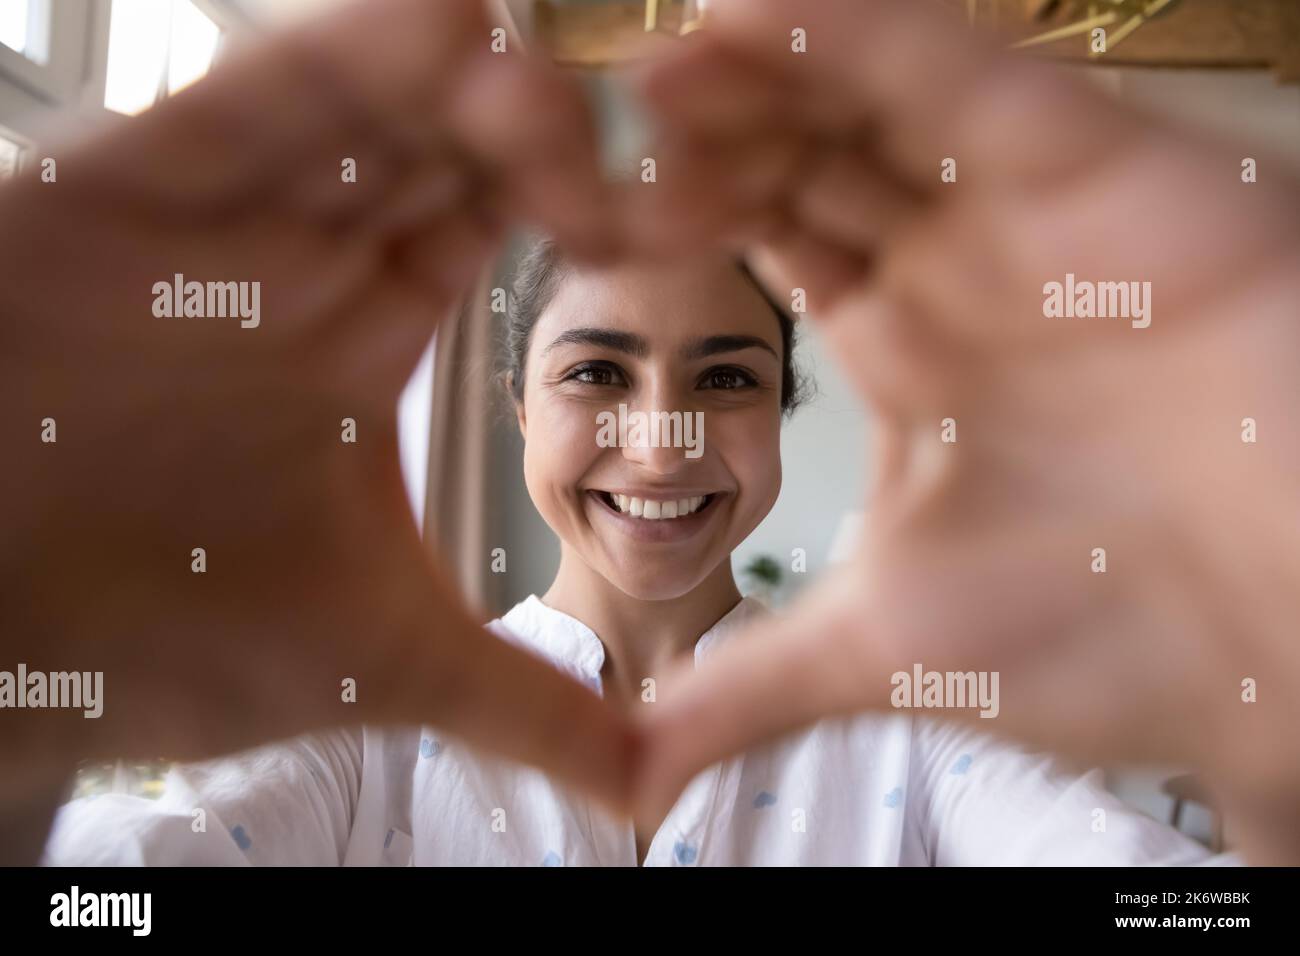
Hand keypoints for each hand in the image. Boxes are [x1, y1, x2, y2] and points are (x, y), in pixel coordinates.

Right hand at [0, 0, 635, 827]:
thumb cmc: (166, 638)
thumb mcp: (379, 663)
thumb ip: (522, 706)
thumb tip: (651, 791)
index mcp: (359, 332)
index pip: (499, 224)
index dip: (596, 204)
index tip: (683, 213)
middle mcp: (294, 257)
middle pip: (443, 144)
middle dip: (541, 130)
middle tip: (636, 135)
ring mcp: (213, 218)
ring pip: (356, 105)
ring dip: (459, 82)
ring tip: (546, 82)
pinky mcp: (118, 194)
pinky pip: (240, 104)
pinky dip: (332, 59)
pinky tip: (433, 24)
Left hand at [628, 0, 1299, 859]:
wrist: (1281, 647)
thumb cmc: (1107, 636)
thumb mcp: (881, 650)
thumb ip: (744, 689)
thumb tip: (626, 775)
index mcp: (907, 345)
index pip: (771, 244)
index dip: (681, 220)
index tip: (582, 215)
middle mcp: (960, 263)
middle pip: (806, 155)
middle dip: (706, 137)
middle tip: (594, 131)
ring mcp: (1025, 208)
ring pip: (869, 99)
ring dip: (758, 74)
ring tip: (653, 66)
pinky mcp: (1097, 166)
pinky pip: (961, 75)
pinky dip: (861, 36)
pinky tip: (753, 14)